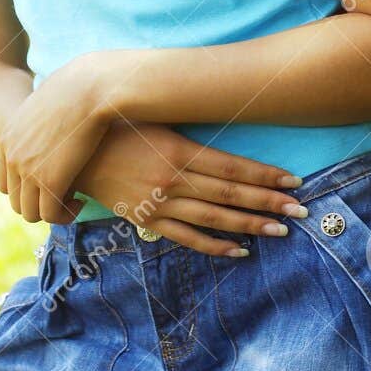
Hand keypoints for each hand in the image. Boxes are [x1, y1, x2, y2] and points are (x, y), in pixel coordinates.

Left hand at [0, 55, 110, 223]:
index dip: (26, 190)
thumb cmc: (77, 88)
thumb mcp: (48, 100)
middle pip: (16, 201)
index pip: (4, 183)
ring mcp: (29, 171)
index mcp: (8, 139)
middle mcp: (13, 157)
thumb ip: (43, 113)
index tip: (50, 185)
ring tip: (73, 202)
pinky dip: (65, 214)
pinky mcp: (50, 181)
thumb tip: (53, 106)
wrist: (89, 87)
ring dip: (52, 212)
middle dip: (39, 204)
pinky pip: (51, 214)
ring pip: (31, 212)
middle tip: (64, 196)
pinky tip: (81, 201)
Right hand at [75, 122, 307, 256]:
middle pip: (230, 194)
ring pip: (214, 218)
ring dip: (250, 225)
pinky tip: (240, 250)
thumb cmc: (117, 127)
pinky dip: (215, 245)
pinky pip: (187, 238)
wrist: (69, 153)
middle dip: (269, 202)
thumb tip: (226, 136)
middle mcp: (172, 179)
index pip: (232, 167)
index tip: (294, 182)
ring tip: (281, 230)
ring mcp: (159, 203)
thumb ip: (190, 133)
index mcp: (177, 150)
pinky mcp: (146, 219)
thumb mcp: (155, 120)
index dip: (265, 176)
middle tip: (302, 210)